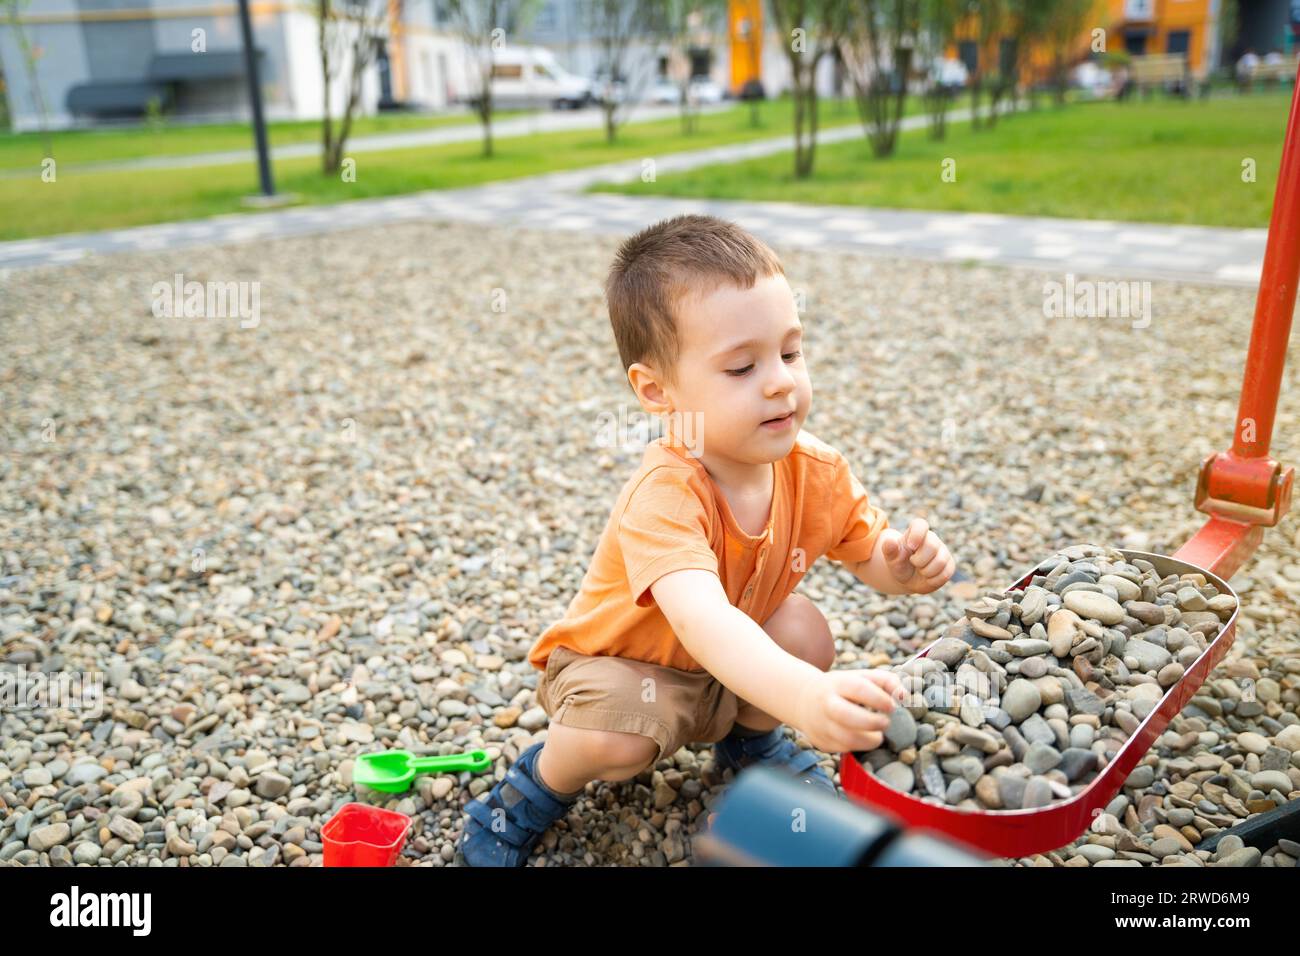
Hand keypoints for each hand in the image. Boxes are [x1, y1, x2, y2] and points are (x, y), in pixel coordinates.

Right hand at [792, 669, 907, 753]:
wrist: (804, 700)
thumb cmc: (842, 688)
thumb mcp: (860, 677)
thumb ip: (887, 681)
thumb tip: (904, 696)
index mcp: (837, 683)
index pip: (858, 688)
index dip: (879, 698)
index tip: (892, 706)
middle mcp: (826, 703)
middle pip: (848, 716)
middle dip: (873, 722)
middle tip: (886, 723)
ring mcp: (821, 724)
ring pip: (847, 739)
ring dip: (869, 740)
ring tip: (877, 735)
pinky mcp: (821, 742)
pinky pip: (844, 749)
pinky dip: (859, 746)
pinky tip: (862, 737)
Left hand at [880, 518, 954, 593]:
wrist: (908, 579)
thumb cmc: (899, 564)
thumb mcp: (891, 558)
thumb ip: (889, 549)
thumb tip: (889, 541)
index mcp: (915, 533)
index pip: (920, 524)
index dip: (917, 534)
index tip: (910, 547)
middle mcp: (932, 539)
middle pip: (932, 545)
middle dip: (919, 560)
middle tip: (913, 563)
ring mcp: (943, 551)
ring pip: (941, 561)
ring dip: (926, 571)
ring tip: (920, 570)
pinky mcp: (950, 565)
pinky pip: (946, 574)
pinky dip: (933, 580)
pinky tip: (927, 578)